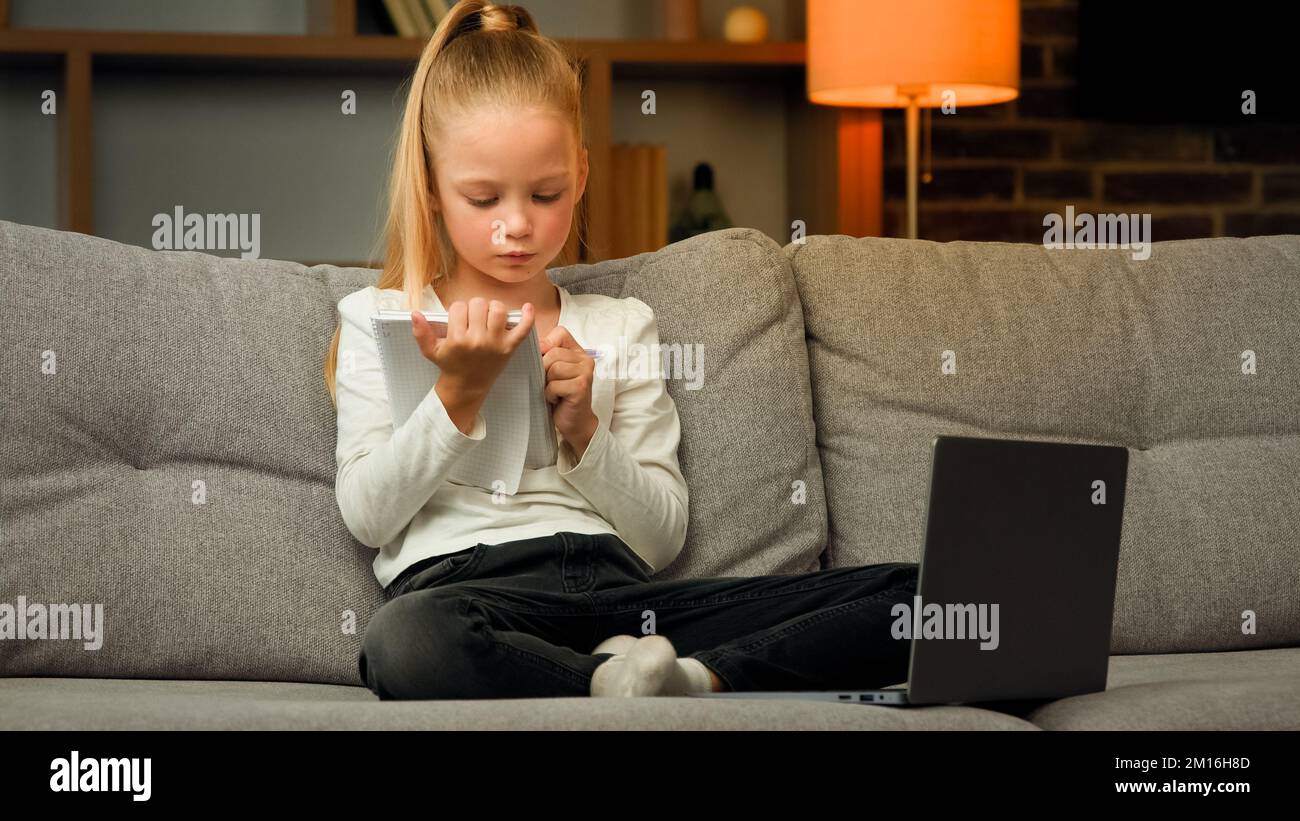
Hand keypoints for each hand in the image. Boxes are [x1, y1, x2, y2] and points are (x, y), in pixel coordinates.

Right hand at [412, 297, 534, 399]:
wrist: (467, 387)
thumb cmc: (450, 364)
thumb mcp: (430, 351)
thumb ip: (421, 332)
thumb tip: (415, 313)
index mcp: (458, 339)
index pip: (458, 308)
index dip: (458, 311)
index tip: (458, 320)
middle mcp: (478, 340)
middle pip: (478, 304)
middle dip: (474, 308)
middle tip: (472, 318)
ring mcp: (496, 344)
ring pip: (498, 310)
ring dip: (493, 308)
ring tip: (488, 317)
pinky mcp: (510, 348)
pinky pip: (523, 329)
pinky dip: (528, 317)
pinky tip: (528, 307)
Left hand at [539, 326, 598, 459]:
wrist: (574, 422)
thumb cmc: (560, 396)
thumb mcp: (552, 372)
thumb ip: (546, 356)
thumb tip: (528, 344)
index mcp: (578, 352)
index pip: (560, 333)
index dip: (546, 345)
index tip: (544, 361)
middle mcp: (585, 359)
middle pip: (553, 353)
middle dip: (544, 370)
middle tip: (550, 383)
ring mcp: (585, 372)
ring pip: (554, 368)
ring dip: (548, 383)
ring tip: (554, 391)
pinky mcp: (581, 386)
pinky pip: (555, 384)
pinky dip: (550, 394)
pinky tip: (557, 399)